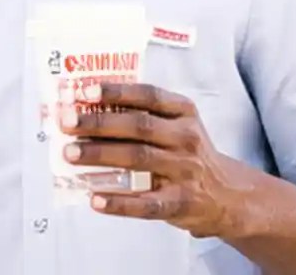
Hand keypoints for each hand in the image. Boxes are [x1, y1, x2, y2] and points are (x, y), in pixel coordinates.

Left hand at [59, 82, 253, 238]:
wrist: (228, 195)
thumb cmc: (187, 154)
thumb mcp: (176, 126)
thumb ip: (140, 115)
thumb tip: (83, 110)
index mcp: (183, 113)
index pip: (149, 95)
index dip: (117, 92)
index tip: (86, 91)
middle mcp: (186, 138)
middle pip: (139, 126)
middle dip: (99, 123)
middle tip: (66, 122)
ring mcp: (184, 171)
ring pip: (139, 159)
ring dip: (100, 155)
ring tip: (70, 153)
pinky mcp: (180, 203)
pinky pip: (147, 203)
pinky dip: (119, 203)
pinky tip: (95, 199)